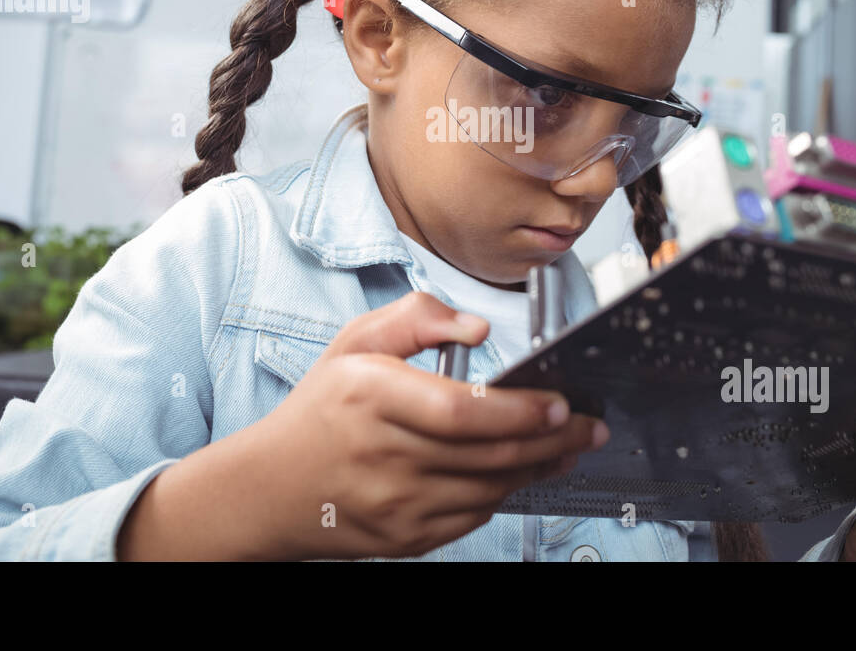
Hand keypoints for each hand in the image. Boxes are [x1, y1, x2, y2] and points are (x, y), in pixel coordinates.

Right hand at [225, 291, 606, 559]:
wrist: (269, 489)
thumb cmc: (319, 413)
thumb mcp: (353, 344)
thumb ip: (414, 319)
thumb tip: (475, 327)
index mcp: (372, 396)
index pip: (461, 411)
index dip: (519, 410)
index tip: (558, 402)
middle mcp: (385, 453)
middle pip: (489, 454)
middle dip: (553, 440)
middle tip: (587, 426)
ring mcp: (396, 502)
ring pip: (491, 488)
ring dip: (538, 467)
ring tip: (566, 446)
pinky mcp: (405, 536)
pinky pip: (473, 516)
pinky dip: (503, 492)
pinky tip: (520, 471)